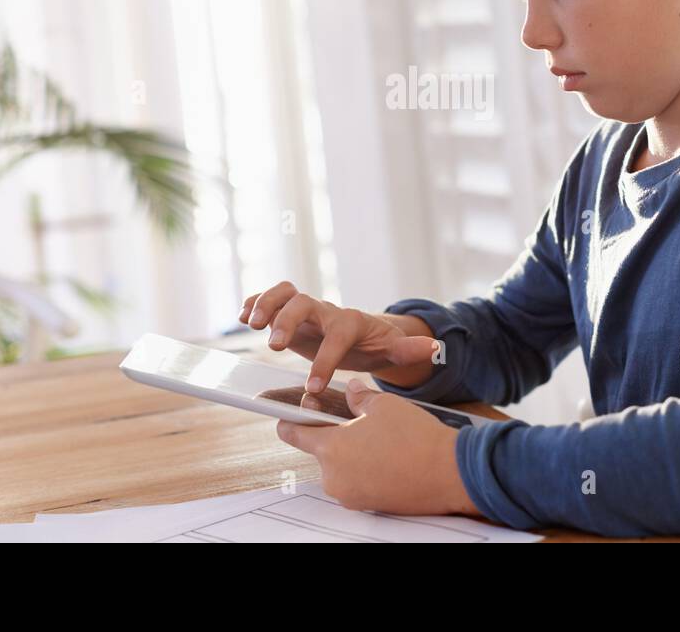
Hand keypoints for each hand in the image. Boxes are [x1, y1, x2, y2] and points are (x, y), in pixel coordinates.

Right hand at [240, 281, 438, 392]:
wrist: (361, 334)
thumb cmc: (374, 344)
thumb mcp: (393, 350)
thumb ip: (409, 350)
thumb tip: (436, 346)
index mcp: (350, 323)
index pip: (337, 336)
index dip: (326, 360)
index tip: (314, 387)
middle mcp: (325, 311)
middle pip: (304, 303)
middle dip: (288, 322)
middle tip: (276, 346)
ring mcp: (305, 310)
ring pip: (284, 292)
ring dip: (266, 304)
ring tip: (251, 323)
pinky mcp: (288, 313)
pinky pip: (269, 299)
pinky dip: (254, 303)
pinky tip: (243, 316)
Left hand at [276, 378, 480, 516]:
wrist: (450, 473)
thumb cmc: (416, 437)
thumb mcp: (384, 405)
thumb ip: (359, 398)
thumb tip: (350, 392)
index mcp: (330, 448)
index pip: (293, 432)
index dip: (289, 418)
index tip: (287, 412)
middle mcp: (333, 477)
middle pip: (321, 450)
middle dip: (335, 434)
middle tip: (358, 420)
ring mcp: (350, 495)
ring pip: (340, 466)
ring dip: (352, 452)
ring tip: (380, 439)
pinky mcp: (367, 506)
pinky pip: (357, 482)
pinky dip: (366, 469)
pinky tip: (388, 456)